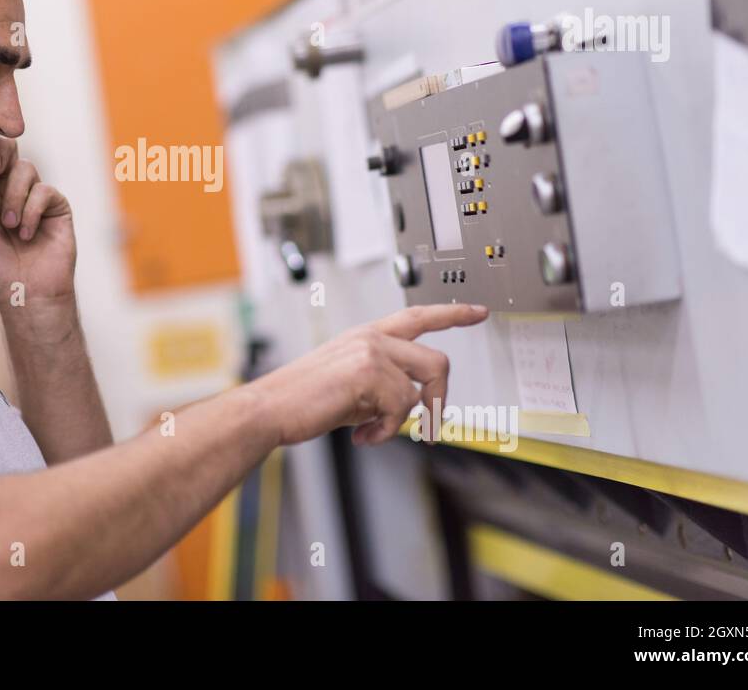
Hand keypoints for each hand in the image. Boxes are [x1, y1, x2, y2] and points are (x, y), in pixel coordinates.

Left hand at [0, 138, 76, 309]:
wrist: (24, 297)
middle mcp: (9, 191)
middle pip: (7, 150)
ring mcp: (33, 197)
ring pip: (26, 168)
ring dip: (14, 194)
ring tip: (7, 224)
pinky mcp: (55, 207)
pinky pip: (45, 191)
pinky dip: (32, 209)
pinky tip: (24, 233)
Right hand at [252, 303, 487, 447]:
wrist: (269, 409)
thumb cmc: (302, 401)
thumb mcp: (350, 387)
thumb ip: (382, 386)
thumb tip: (412, 406)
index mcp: (366, 336)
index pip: (418, 317)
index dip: (452, 314)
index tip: (478, 311)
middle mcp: (371, 338)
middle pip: (438, 360)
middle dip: (439, 399)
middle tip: (428, 426)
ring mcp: (370, 351)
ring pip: (419, 392)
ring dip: (400, 423)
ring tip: (371, 432)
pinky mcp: (368, 371)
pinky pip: (401, 409)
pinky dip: (384, 432)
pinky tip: (361, 436)